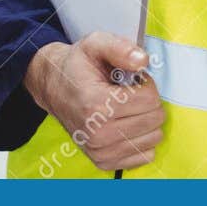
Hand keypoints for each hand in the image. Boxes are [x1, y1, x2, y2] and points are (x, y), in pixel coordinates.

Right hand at [25, 31, 162, 170]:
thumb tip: (143, 60)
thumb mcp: (95, 44)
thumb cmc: (76, 66)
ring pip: (152, 138)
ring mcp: (100, 150)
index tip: (132, 80)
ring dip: (146, 120)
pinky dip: (142, 138)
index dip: (146, 84)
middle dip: (148, 102)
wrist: (53, 86)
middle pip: (154, 119)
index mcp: (96, 104)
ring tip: (126, 108)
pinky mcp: (104, 161)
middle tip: (129, 93)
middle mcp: (97, 133)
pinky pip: (144, 155)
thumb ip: (121, 48)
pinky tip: (127, 124)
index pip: (150, 99)